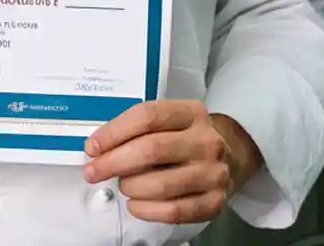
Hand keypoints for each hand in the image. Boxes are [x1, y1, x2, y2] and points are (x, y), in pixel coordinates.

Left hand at [83, 101, 261, 224]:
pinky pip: (173, 211)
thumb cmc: (186, 137)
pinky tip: (135, 204)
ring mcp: (214, 172)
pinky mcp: (215, 201)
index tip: (92, 146)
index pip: (147, 116)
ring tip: (123, 185)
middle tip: (93, 171)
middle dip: (113, 163)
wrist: (231, 156)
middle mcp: (207, 141)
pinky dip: (146, 210)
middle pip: (151, 150)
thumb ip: (136, 128)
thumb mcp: (169, 120)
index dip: (113, 132)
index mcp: (192, 113)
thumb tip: (97, 149)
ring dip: (130, 187)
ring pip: (160, 184)